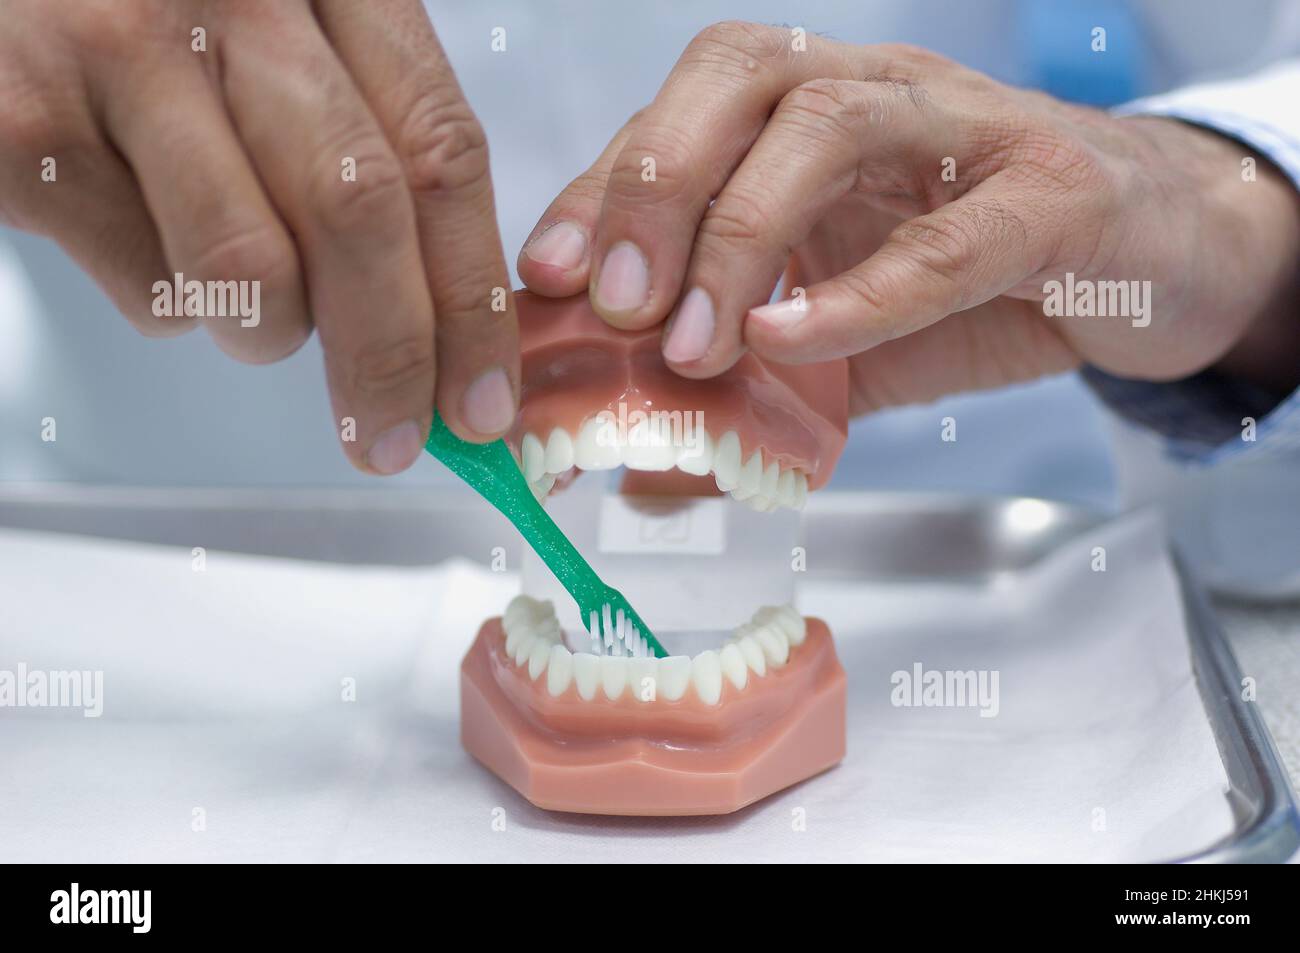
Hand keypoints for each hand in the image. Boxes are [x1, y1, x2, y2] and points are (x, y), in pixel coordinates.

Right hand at [0, 0, 518, 470]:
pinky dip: (170, 306)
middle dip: (391, 355)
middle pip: (360, 211)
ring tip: (244, 304)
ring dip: (267, 333)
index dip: (472, 294)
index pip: (441, 152)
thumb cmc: (157, 18)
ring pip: (250, 268)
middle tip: (395, 438)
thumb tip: (445, 331)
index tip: (484, 396)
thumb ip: (369, 147)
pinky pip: (148, 286)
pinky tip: (147, 238)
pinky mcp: (29, 127)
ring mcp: (120, 51)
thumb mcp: (287, 44)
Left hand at [517, 22, 1299, 413]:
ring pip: (831, 121)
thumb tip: (643, 478)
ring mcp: (964, 128)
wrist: (1148, 258)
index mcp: (805, 118)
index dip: (601, 191)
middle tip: (611, 304)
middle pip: (738, 76)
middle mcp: (871, 95)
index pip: (679, 119)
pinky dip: (860, 290)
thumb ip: (750, 395)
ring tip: (693, 343)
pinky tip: (789, 340)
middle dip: (654, 186)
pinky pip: (948, 233)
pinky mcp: (1053, 192)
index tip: (544, 280)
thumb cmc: (982, 279)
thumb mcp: (842, 342)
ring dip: (740, 230)